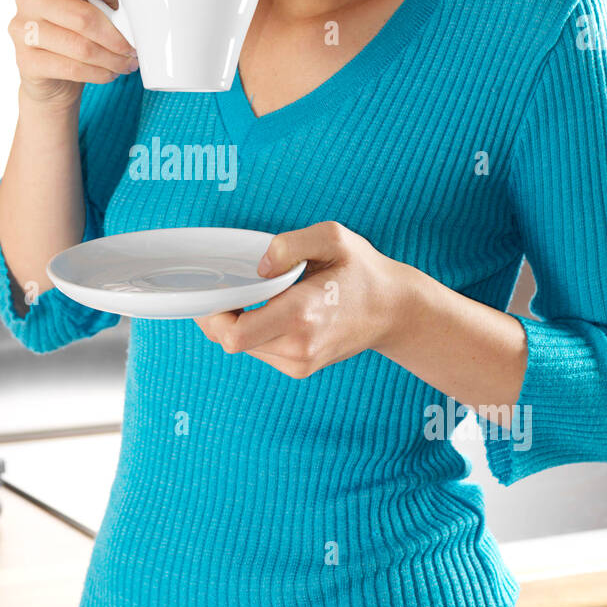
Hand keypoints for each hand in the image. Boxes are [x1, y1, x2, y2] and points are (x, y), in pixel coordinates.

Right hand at [9, 0, 138, 108]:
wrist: (50, 73)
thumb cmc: (77, 29)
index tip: (126, 4)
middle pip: (83, 17)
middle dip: (117, 37)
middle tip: (134, 47)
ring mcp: (24, 30)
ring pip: (81, 47)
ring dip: (112, 59)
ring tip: (126, 63)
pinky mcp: (26, 61)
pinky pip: (73, 68)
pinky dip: (99, 73)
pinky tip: (110, 73)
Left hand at [193, 221, 412, 377]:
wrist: (394, 311)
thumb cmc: (362, 271)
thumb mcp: (333, 238)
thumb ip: (290, 243)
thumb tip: (260, 267)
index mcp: (302, 315)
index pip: (234, 334)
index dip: (212, 315)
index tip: (215, 291)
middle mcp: (298, 347)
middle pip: (230, 341)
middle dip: (219, 315)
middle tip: (227, 286)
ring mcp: (298, 363)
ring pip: (241, 347)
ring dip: (237, 322)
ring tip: (256, 295)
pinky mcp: (298, 368)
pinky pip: (257, 351)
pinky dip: (252, 331)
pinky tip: (269, 310)